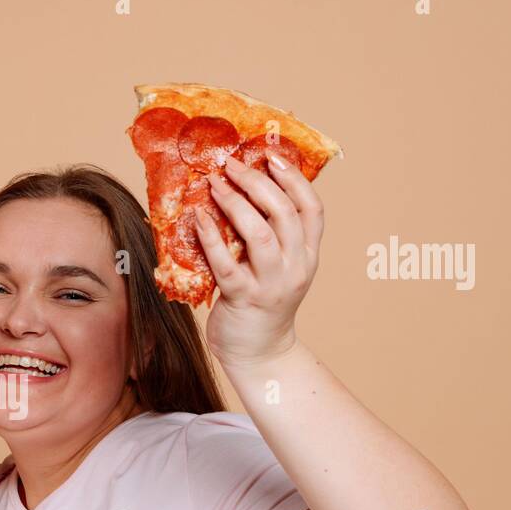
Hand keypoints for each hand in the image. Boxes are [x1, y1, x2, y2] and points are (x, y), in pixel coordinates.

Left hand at [195, 151, 324, 366]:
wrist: (259, 352)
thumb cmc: (264, 303)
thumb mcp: (281, 267)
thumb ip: (275, 236)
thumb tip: (247, 192)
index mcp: (308, 255)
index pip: (312, 208)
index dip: (294, 178)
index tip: (271, 156)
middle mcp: (295, 266)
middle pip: (284, 213)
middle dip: (257, 183)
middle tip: (232, 165)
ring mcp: (271, 283)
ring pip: (259, 234)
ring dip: (235, 203)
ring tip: (215, 183)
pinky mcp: (243, 298)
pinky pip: (226, 263)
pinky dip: (211, 237)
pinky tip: (198, 218)